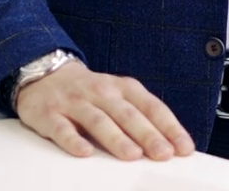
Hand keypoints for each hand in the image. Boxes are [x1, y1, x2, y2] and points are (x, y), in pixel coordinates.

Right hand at [15, 61, 195, 161]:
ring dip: (116, 138)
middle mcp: (101, 92)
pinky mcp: (50, 114)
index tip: (183, 147)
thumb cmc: (90, 92)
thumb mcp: (118, 96)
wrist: (45, 73)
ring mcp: (75, 102)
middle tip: (163, 153)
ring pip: (98, 120)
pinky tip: (84, 152)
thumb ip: (140, 116)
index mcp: (123, 88)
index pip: (151, 106)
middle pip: (127, 114)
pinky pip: (62, 128)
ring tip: (132, 155)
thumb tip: (169, 145)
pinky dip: (73, 140)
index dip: (169, 126)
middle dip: (148, 134)